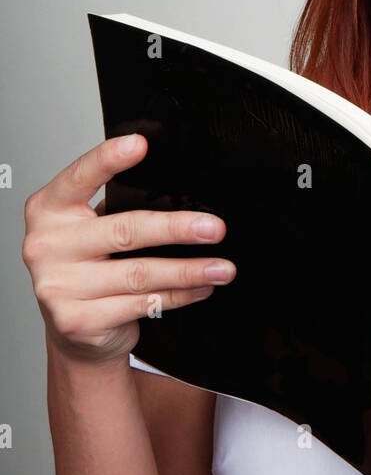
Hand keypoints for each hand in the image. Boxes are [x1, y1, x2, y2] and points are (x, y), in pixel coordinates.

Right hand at [21, 133, 235, 364]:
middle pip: (124, 231)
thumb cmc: (87, 267)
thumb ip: (117, 207)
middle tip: (215, 228)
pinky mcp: (78, 320)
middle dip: (176, 229)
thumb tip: (183, 193)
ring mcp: (59, 286)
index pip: (79, 177)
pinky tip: (201, 288)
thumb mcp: (89, 228)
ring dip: (188, 270)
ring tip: (221, 267)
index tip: (139, 144)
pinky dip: (179, 295)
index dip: (107, 159)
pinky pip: (142, 304)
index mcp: (49, 210)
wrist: (73, 331)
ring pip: (139, 274)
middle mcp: (46, 246)